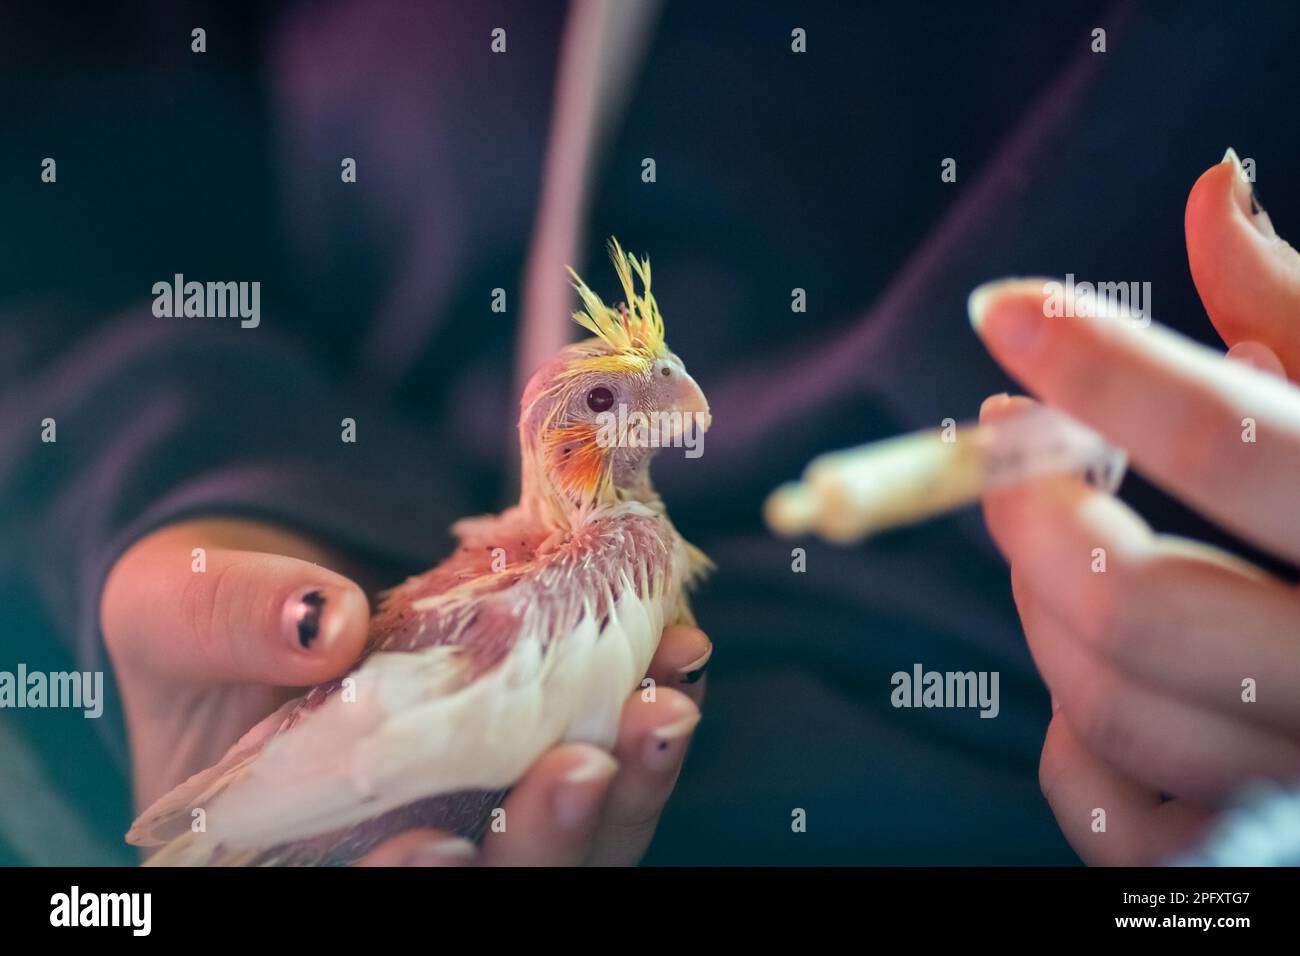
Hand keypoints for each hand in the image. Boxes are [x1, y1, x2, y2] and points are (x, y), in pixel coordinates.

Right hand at [101, 517, 707, 865]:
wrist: (266, 593)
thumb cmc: (199, 621)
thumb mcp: (179, 608)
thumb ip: (234, 621)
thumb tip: (325, 622)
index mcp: (290, 858)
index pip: (354, 898)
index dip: (403, 886)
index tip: (440, 847)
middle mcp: (398, 848)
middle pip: (494, 890)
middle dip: (544, 842)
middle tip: (587, 767)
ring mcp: (477, 810)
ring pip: (568, 844)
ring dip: (625, 785)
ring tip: (663, 703)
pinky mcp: (533, 751)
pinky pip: (602, 762)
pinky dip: (639, 721)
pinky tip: (674, 659)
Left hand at [970, 152, 1299, 864]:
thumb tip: (1210, 192)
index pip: (1244, 449)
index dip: (1108, 370)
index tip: (1004, 311)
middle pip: (1136, 606)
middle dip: (1034, 512)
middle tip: (1010, 451)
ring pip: (1108, 705)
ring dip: (1042, 609)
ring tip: (1059, 542)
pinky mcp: (1259, 853)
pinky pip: (1110, 819)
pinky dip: (1069, 741)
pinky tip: (1091, 669)